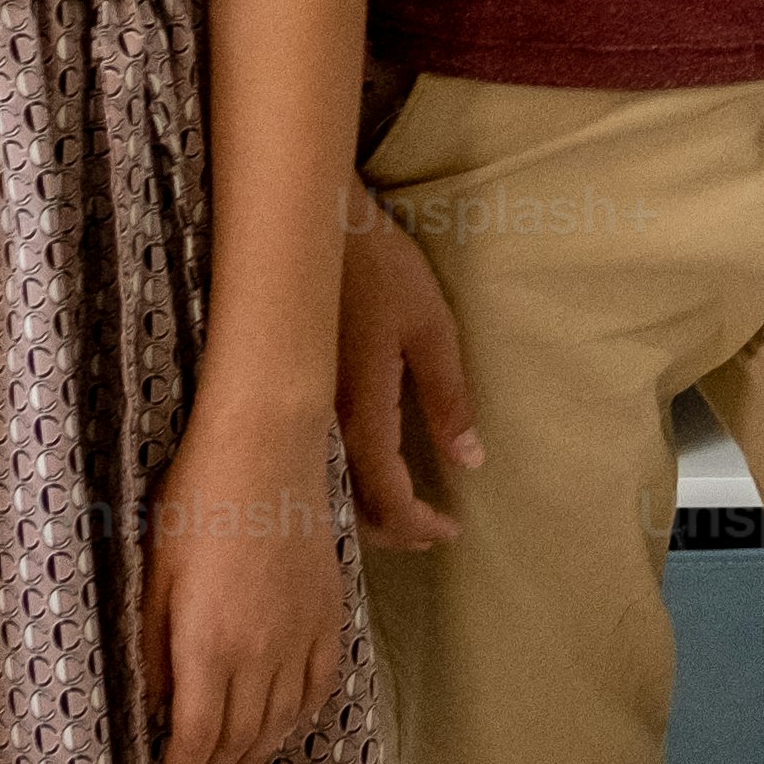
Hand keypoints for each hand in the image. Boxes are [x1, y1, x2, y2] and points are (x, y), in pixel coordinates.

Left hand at [145, 404, 346, 763]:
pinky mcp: (329, 611)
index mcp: (209, 648)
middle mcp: (262, 654)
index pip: (196, 741)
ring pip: (283, 720)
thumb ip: (151, 650)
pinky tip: (284, 725)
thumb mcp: (153, 579)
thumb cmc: (194, 504)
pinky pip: (320, 683)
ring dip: (256, 755)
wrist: (266, 449)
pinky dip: (300, 716)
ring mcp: (301, 634)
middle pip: (240, 740)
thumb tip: (153, 704)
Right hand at [332, 192, 482, 551]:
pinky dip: (344, 485)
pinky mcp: (294, 396)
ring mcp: (301, 412)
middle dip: (392, 529)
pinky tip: (365, 477)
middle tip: (431, 533)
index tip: (450, 532)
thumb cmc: (379, 271)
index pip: (388, 496)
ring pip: (328, 487)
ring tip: (406, 514)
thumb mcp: (431, 328)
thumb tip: (470, 460)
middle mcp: (322, 426)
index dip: (419, 524)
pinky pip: (315, 462)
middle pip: (351, 505)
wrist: (312, 230)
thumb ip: (448, 397)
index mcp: (361, 413)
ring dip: (367, 509)